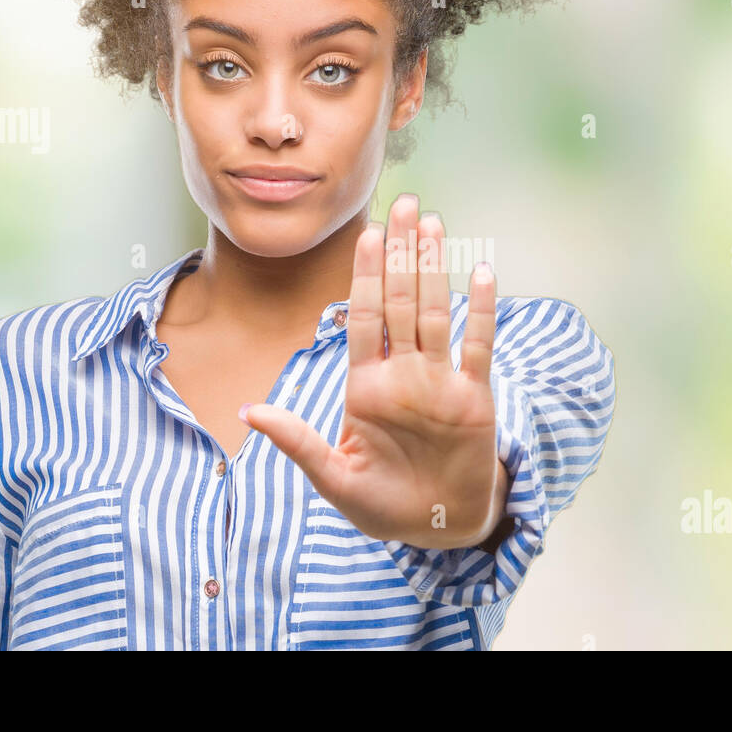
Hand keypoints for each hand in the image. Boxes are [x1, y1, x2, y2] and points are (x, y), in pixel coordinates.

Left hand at [240, 193, 506, 548]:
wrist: (434, 528)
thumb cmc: (381, 504)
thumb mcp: (333, 478)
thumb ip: (297, 442)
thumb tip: (249, 411)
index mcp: (366, 386)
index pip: (364, 317)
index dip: (366, 276)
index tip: (366, 234)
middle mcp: (403, 374)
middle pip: (402, 301)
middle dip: (401, 253)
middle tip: (403, 204)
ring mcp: (440, 382)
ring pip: (437, 313)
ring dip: (435, 269)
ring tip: (433, 224)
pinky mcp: (474, 399)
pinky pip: (478, 347)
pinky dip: (482, 311)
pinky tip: (483, 272)